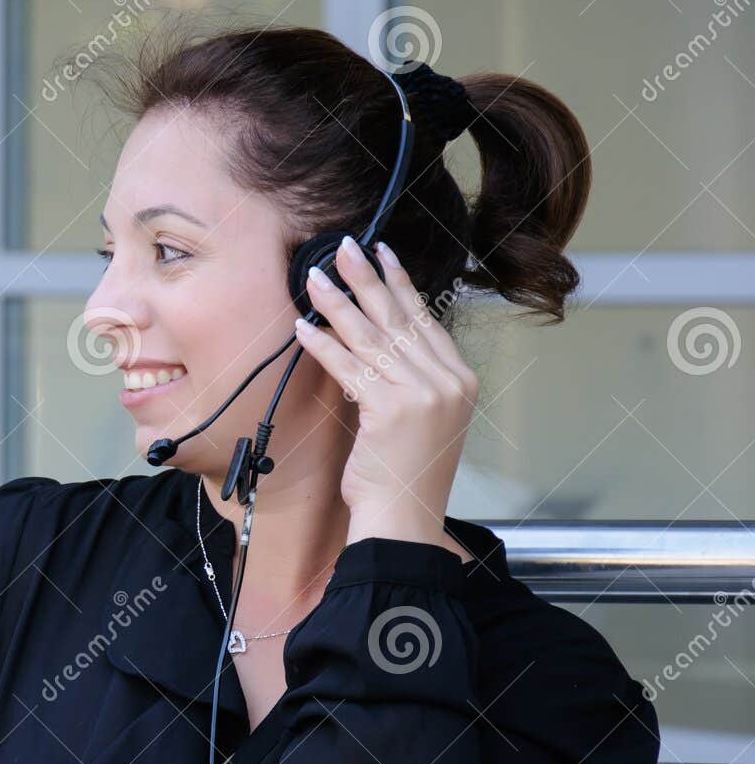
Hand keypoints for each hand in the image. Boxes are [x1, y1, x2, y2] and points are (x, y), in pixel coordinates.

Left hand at [291, 236, 477, 550]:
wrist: (405, 517)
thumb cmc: (407, 475)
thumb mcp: (422, 419)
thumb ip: (410, 380)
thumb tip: (374, 342)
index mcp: (460, 380)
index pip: (425, 320)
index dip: (401, 284)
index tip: (383, 255)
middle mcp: (446, 382)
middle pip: (398, 318)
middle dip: (368, 277)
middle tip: (345, 246)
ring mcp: (421, 394)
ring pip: (370, 336)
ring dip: (337, 303)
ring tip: (315, 276)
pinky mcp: (390, 409)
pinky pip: (349, 366)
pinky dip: (323, 345)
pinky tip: (303, 326)